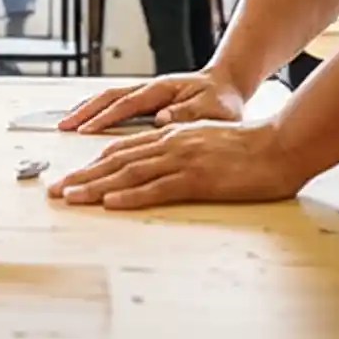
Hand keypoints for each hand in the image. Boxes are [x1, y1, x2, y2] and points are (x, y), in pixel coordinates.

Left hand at [47, 122, 306, 209]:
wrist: (281, 144)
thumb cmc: (249, 146)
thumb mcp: (206, 139)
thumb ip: (180, 146)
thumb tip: (158, 158)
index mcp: (171, 135)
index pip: (122, 149)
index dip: (93, 164)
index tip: (71, 176)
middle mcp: (169, 144)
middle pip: (116, 161)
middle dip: (82, 177)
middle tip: (56, 190)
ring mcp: (182, 160)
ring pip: (128, 174)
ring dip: (96, 187)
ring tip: (71, 198)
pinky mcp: (197, 179)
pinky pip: (157, 188)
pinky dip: (130, 196)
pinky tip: (110, 202)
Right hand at [58, 70, 246, 133]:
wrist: (226, 85)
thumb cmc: (221, 100)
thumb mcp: (214, 109)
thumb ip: (189, 114)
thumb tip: (161, 119)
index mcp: (162, 90)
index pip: (128, 103)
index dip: (106, 117)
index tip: (85, 130)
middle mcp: (148, 88)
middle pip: (108, 97)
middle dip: (84, 112)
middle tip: (62, 127)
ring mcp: (143, 92)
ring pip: (106, 98)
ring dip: (84, 110)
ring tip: (64, 124)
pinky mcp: (142, 99)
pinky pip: (112, 102)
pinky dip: (94, 109)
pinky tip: (82, 119)